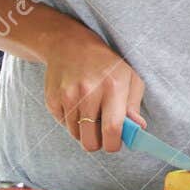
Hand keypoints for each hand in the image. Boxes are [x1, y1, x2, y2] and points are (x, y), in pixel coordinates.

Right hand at [41, 28, 145, 153]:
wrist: (71, 45)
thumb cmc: (107, 64)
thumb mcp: (130, 77)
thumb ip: (134, 105)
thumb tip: (137, 129)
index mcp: (113, 86)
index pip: (112, 129)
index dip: (113, 144)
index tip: (114, 144)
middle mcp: (89, 91)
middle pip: (90, 139)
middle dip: (98, 143)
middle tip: (102, 134)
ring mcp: (68, 95)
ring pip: (76, 134)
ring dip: (84, 131)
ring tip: (90, 112)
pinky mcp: (52, 99)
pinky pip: (63, 125)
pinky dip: (71, 121)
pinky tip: (76, 104)